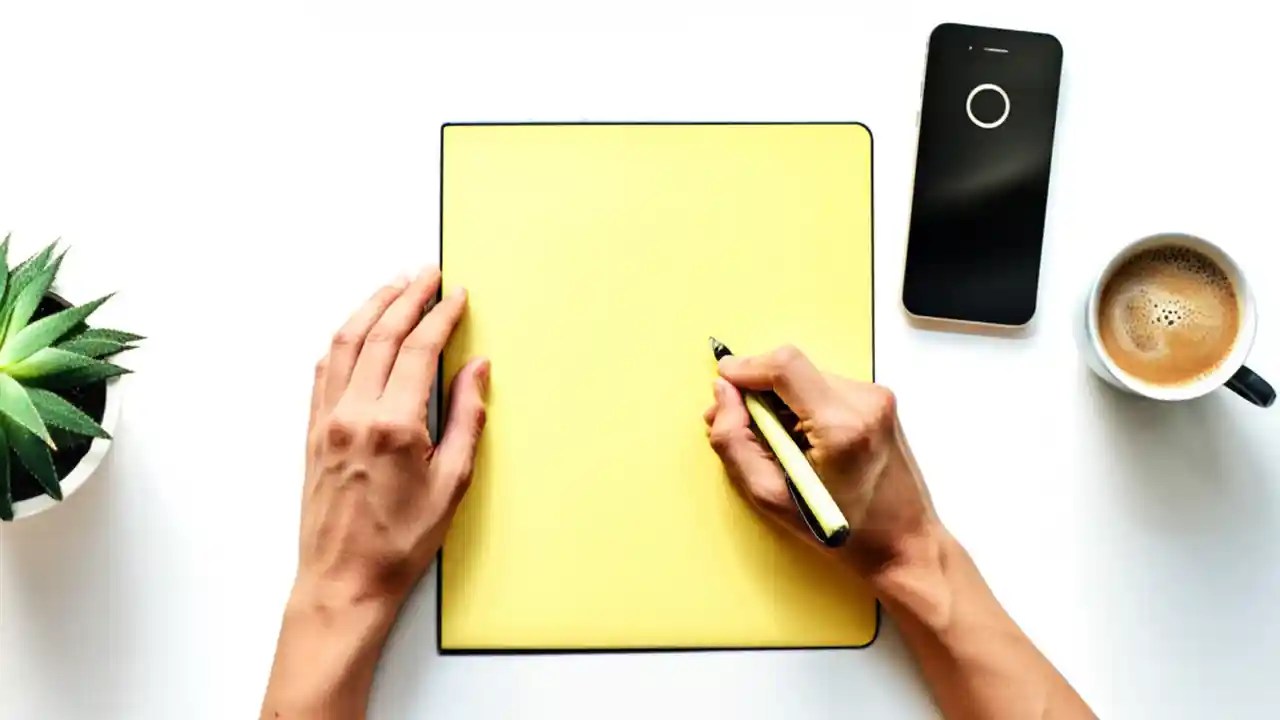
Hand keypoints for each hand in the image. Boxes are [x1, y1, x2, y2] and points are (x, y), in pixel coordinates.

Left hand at [297, 267, 487, 610]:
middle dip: (407, 297)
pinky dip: (344, 338)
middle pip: (380, 335)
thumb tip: (476, 370)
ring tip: (393, 285)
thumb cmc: (399, 543)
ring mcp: (327, 420)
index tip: (457, 295)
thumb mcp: (452, 483)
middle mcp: (353, 413)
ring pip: (346, 343)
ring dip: (371, 307)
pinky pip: (325, 369)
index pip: (418, 350)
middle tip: (427, 274)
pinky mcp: (312, 431)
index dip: (440, 316)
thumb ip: (466, 419)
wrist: (343, 580)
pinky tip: (356, 328)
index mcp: (392, 425)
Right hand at [703, 345, 937, 581]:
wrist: (905, 543)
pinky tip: (802, 439)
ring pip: (808, 376)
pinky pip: (825, 387)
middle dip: (758, 388)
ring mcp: (877, 398)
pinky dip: (804, 405)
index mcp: (841, 426)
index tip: (723, 382)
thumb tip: (722, 395)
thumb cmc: (842, 532)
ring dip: (781, 399)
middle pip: (793, 368)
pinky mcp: (881, 401)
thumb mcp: (772, 498)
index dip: (746, 368)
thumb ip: (735, 442)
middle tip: (738, 422)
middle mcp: (864, 401)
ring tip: (774, 440)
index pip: (785, 366)